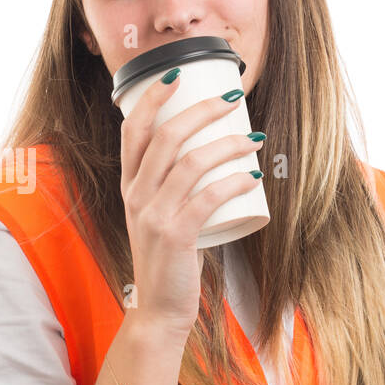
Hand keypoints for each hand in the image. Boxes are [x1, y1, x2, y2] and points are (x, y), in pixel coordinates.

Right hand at [119, 73, 265, 338]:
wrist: (159, 309)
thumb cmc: (167, 259)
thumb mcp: (157, 216)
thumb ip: (172, 188)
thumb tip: (211, 154)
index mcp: (129, 185)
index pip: (132, 129)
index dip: (153, 98)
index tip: (178, 75)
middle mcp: (135, 195)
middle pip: (166, 136)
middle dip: (202, 109)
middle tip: (233, 98)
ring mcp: (153, 215)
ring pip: (190, 162)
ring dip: (228, 144)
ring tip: (255, 139)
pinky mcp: (175, 235)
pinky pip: (206, 197)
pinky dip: (231, 181)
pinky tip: (251, 175)